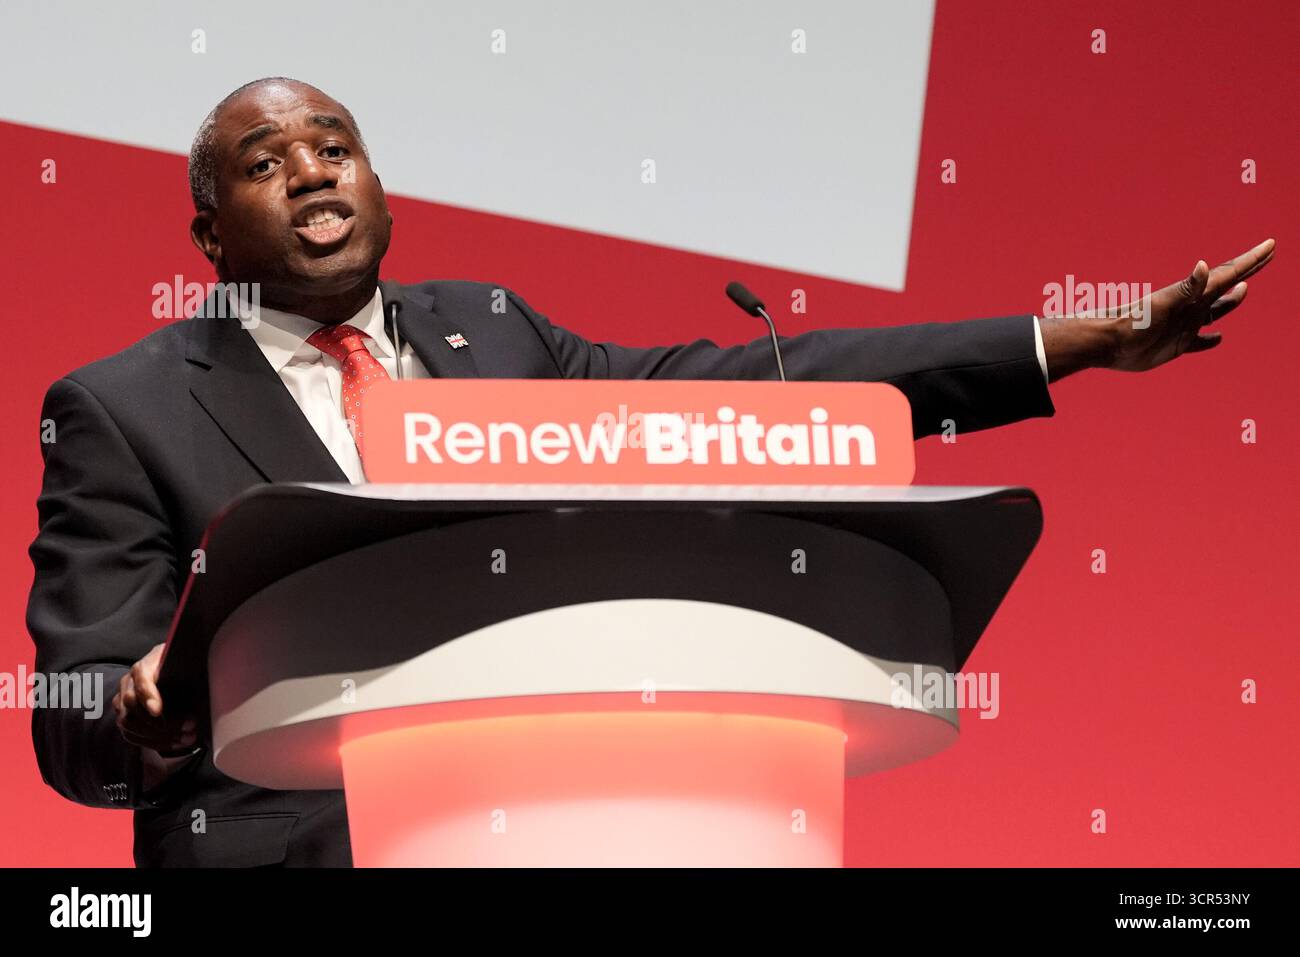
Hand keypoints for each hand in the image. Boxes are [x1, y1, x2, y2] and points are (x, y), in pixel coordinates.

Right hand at [112, 642, 197, 755]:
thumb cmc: (180, 665)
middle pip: (131, 705)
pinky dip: (152, 742)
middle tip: (188, 728)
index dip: (147, 696)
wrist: (170, 667)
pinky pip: (130, 734)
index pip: (141, 681)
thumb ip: (192, 670)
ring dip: (157, 737)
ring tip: (185, 739)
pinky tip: (174, 744)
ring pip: (128, 723)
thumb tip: (209, 681)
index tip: (157, 711)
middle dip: (159, 723)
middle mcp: (129, 682)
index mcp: (145, 666)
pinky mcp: (124, 715)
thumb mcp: (187, 661)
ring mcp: (122, 699)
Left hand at [1096, 238, 1274, 372]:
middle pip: (1227, 286)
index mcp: (1193, 295)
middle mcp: (1192, 307)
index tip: (1270, 244)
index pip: (1229, 273)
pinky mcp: (1176, 345)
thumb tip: (1205, 265)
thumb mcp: (1161, 304)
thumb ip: (1185, 287)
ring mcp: (1185, 325)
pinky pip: (1199, 342)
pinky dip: (1210, 340)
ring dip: (1232, 301)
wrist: (1108, 343)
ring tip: (1245, 289)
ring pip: (1216, 311)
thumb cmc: (1132, 323)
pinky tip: (1218, 337)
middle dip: (1247, 270)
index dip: (1251, 259)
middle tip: (1266, 255)